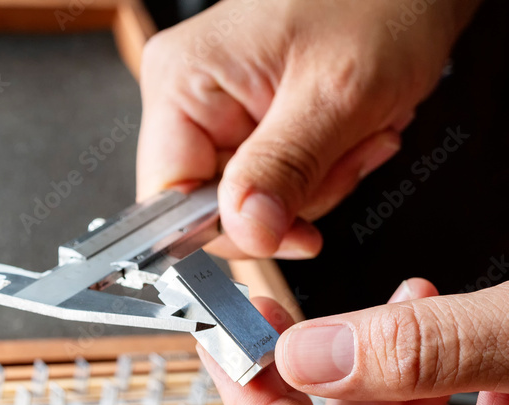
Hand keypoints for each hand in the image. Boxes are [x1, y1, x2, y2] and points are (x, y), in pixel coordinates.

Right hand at [137, 0, 481, 258]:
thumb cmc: (381, 1)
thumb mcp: (336, 96)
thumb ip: (284, 172)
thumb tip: (247, 234)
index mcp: (182, 82)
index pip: (170, 198)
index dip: (229, 228)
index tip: (288, 228)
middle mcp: (190, 94)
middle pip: (218, 203)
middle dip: (294, 195)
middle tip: (343, 152)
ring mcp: (221, 106)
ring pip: (254, 198)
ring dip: (321, 180)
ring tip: (357, 132)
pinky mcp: (252, 117)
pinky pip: (276, 178)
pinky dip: (324, 167)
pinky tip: (351, 131)